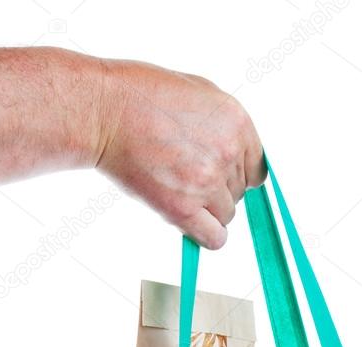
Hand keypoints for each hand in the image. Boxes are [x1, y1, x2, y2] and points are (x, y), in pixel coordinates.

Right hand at [95, 61, 265, 248]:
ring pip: (227, 215)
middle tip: (184, 173)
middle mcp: (228, 153)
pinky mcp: (183, 207)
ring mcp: (207, 182)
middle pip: (239, 193)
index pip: (256, 170)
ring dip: (207, 210)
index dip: (236, 174)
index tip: (217, 173)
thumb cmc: (143, 96)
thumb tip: (241, 156)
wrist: (105, 111)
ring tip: (178, 190)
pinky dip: (206, 236)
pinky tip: (189, 221)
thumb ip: (227, 126)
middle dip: (217, 188)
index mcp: (237, 122)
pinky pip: (214, 239)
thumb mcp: (200, 92)